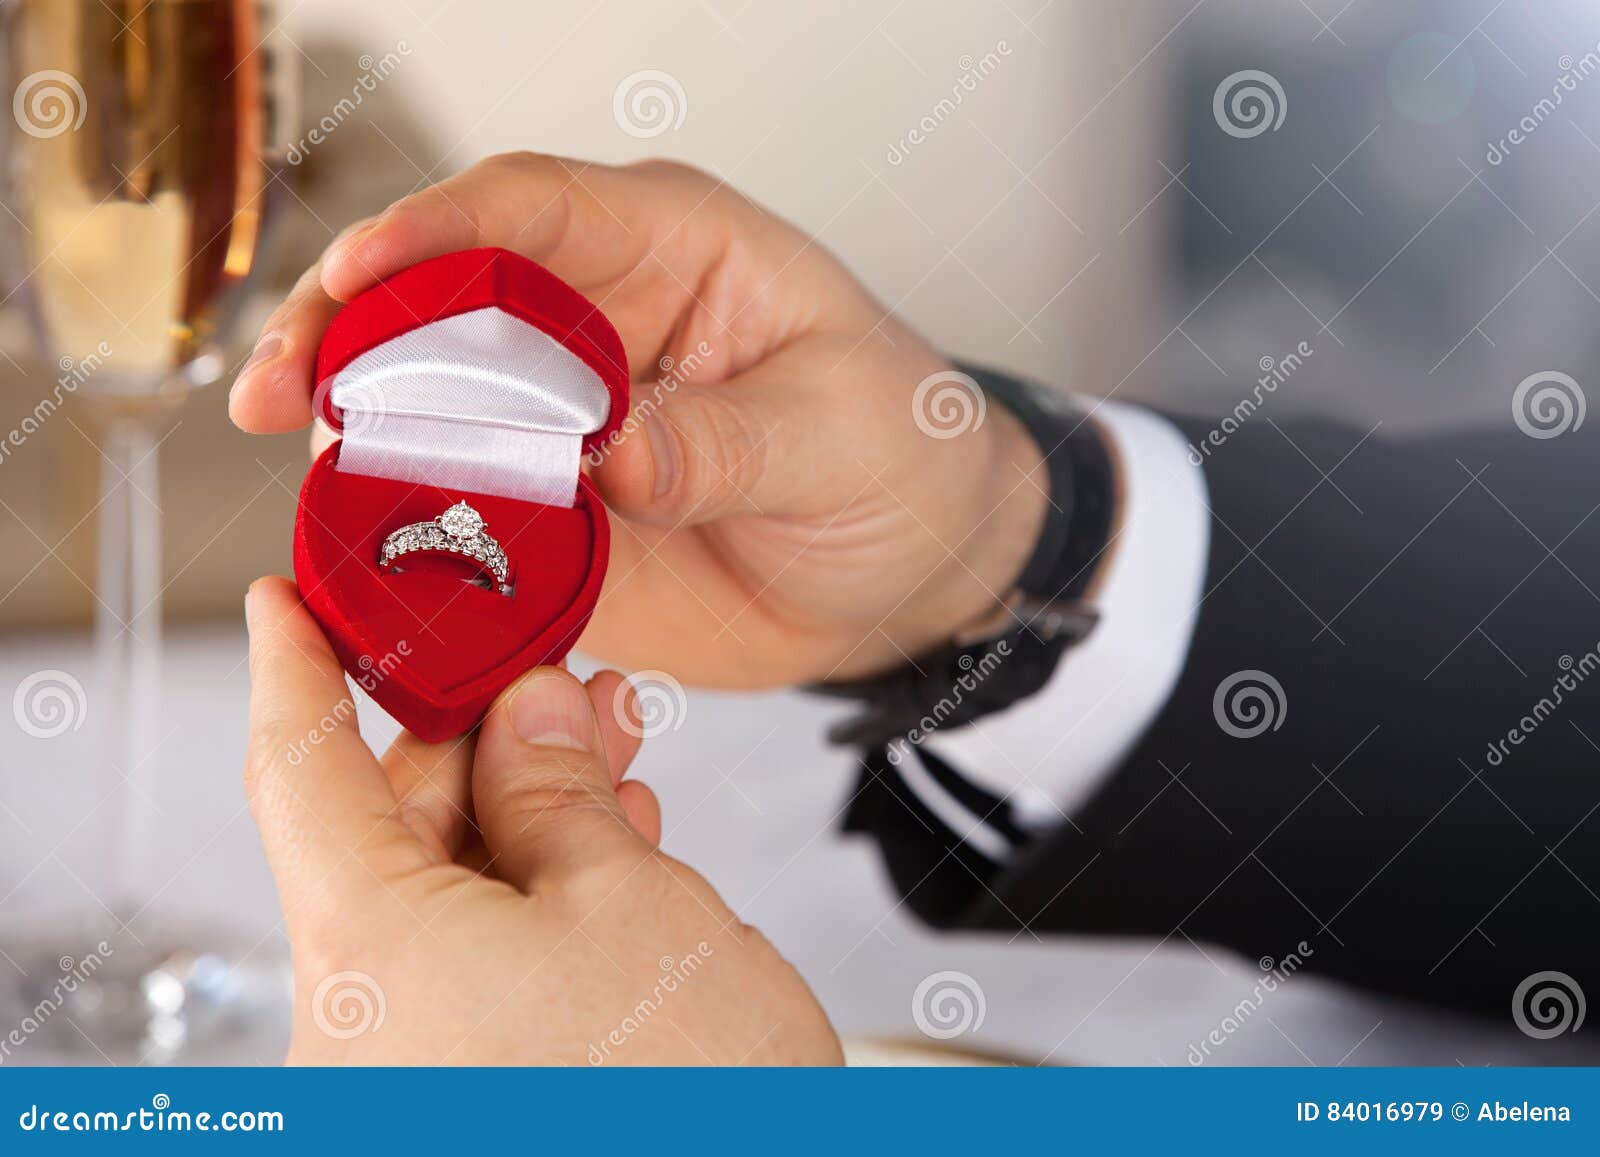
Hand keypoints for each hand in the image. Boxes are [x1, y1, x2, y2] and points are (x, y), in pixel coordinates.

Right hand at [231, 154, 1047, 686]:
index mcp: (667, 251)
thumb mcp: (840, 434)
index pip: (528, 212)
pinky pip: (463, 520)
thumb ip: (727, 441)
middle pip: (438, 303)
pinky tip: (362, 558)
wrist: (911, 571)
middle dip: (346, 333)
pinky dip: (411, 538)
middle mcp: (593, 327)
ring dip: (356, 440)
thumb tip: (615, 453)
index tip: (361, 269)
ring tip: (302, 471)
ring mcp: (562, 427)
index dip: (434, 229)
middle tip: (282, 390)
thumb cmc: (900, 456)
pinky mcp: (554, 518)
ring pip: (428, 411)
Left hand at [244, 576, 840, 1064]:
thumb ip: (561, 792)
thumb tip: (531, 718)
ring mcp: (415, 1064)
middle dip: (482, 741)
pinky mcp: (473, 1088)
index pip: (300, 767)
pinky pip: (480, 963)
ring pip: (451, 895)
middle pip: (390, 829)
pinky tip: (612, 854)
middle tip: (557, 684)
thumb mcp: (629, 899)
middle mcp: (363, 1022)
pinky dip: (541, 896)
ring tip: (614, 760)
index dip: (298, 667)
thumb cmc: (680, 1105)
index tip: (291, 607)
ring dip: (532, 816)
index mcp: (369, 950)